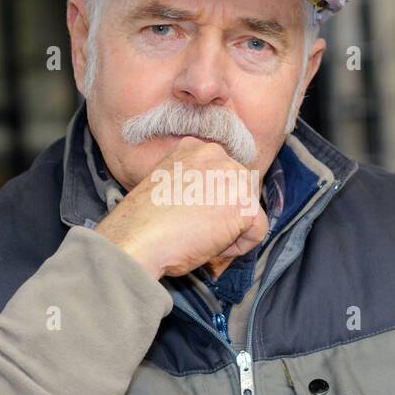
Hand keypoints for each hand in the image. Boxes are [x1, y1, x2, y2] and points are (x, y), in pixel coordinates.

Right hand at [94, 137, 268, 279]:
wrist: (136, 238)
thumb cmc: (142, 222)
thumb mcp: (166, 184)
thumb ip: (193, 182)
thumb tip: (212, 201)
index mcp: (194, 147)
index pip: (222, 176)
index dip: (211, 202)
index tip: (190, 215)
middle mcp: (217, 154)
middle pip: (240, 190)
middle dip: (224, 214)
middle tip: (194, 229)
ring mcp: (233, 177)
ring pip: (249, 210)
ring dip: (230, 230)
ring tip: (199, 236)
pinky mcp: (244, 204)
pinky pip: (258, 232)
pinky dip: (239, 247)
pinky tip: (210, 245)